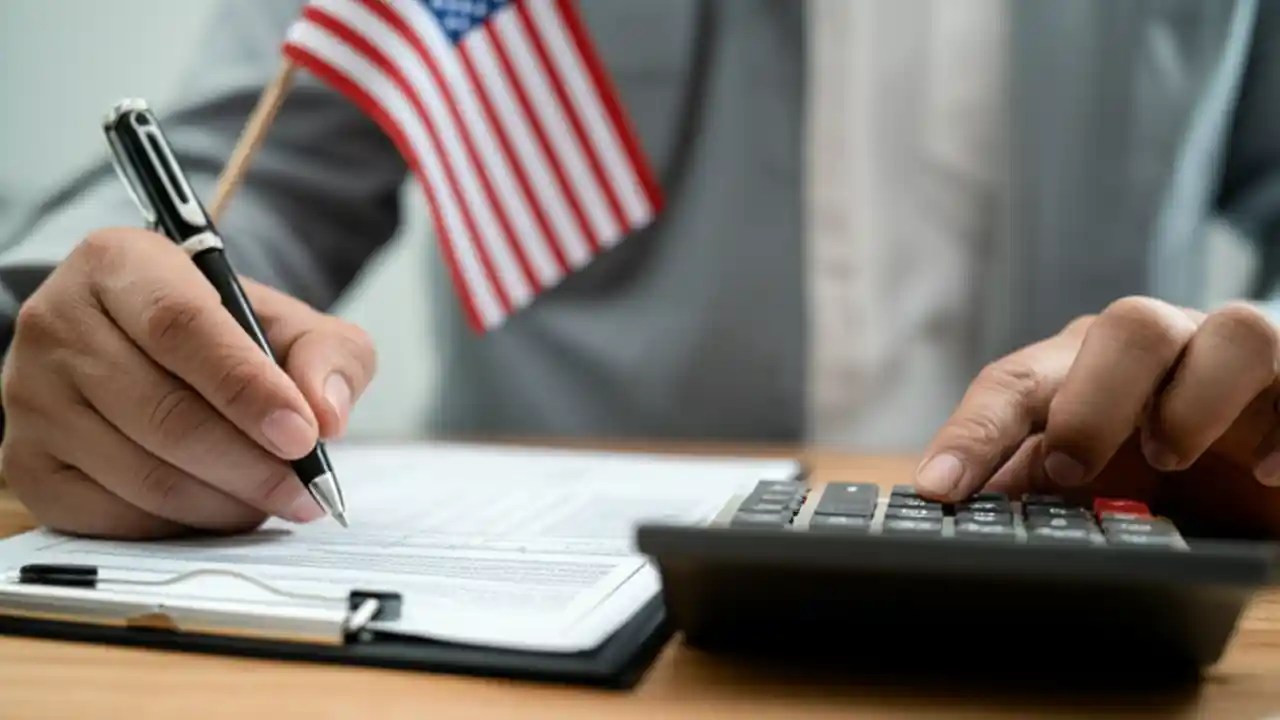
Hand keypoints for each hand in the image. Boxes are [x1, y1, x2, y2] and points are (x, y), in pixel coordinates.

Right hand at [0, 228, 375, 538]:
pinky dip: (183, 526)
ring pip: (141, 473)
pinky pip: (114, 517)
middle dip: (251, 464)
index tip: (303, 435)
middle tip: (307, 489)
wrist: (142, 350)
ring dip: (225, 501)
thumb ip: (326, 353)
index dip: (248, 389)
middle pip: (163, 412)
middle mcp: (58, 324)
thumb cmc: (222, 333)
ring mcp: (31, 398)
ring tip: (276, 499)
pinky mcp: (28, 464)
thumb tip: (327, 413)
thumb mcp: (288, 321)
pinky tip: (223, 509)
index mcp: (120, 264)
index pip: (181, 327)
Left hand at [915, 296, 1279, 537]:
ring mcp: (1234, 363)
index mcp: (1082, 370)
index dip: (973, 434)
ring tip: (1170, 455)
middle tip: (1072, 468)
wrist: (1247, 472)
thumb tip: (945, 514)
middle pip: (1130, 326)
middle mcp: (1160, 352)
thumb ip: (1019, 494)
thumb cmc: (1142, 474)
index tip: (939, 490)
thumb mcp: (1074, 490)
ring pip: (1234, 328)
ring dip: (1198, 394)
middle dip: (1096, 398)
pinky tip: (1266, 474)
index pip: (1015, 384)